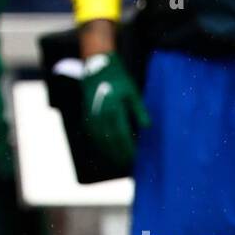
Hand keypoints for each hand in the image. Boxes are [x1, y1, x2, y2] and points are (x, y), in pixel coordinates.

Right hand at [80, 51, 150, 170]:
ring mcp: (92, 117)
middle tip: (128, 165)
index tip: (135, 158)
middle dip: (119, 155)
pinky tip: (106, 152)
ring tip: (118, 162)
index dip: (128, 149)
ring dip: (108, 153)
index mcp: (114, 110)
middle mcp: (101, 116)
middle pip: (110, 142)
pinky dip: (99, 146)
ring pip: (100, 141)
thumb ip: (139, 110)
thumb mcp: (132, 92)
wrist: (97, 68)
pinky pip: (92, 136)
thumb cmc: (118, 79)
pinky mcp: (87, 116)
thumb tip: (147, 126)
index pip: (122, 136)